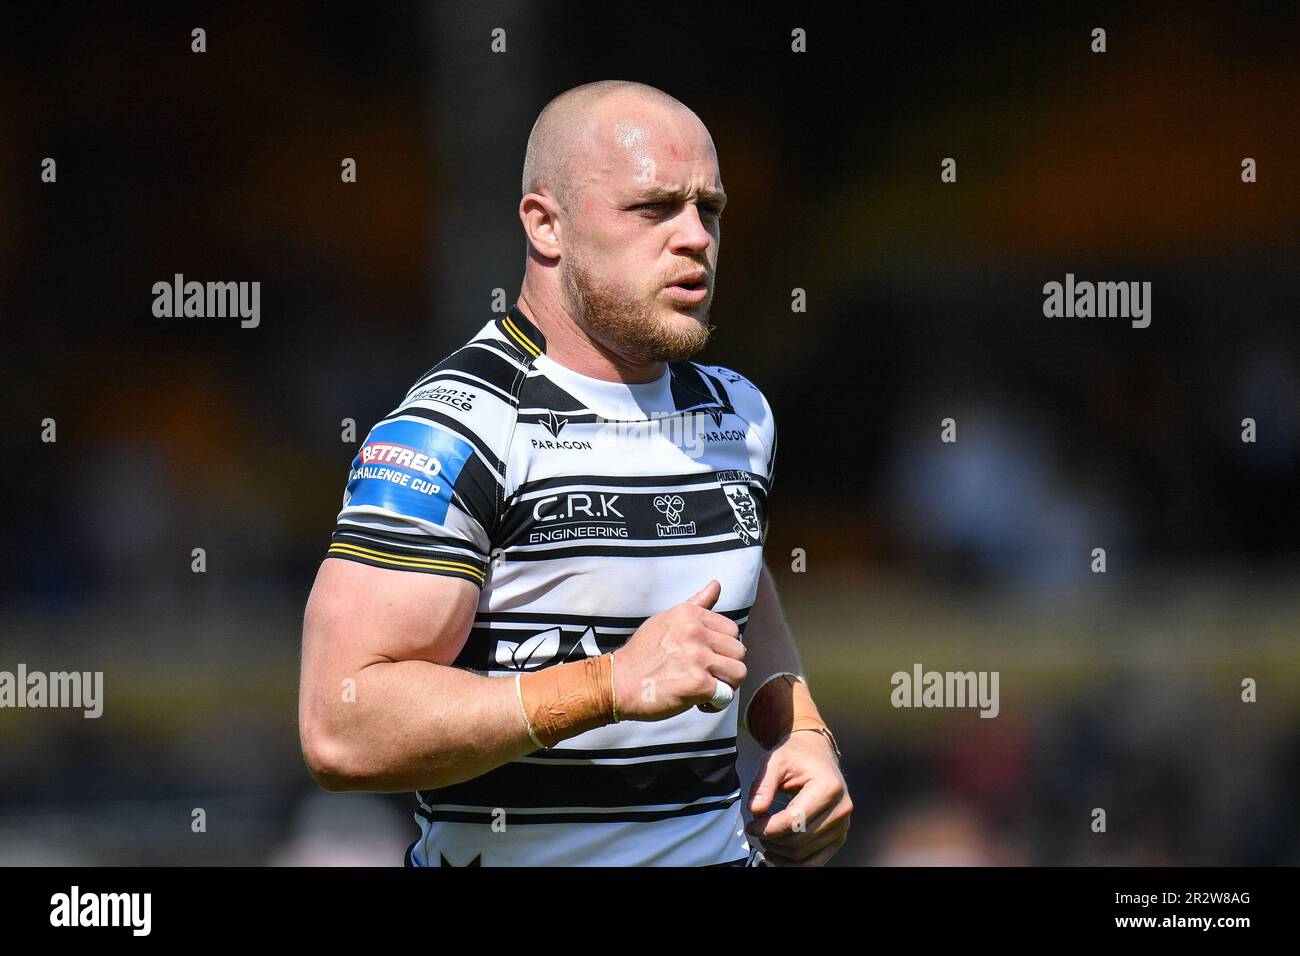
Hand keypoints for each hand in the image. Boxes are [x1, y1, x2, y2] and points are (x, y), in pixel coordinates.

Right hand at [611, 580, 745, 720]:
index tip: (705, 658)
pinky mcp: (697, 683)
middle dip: (726, 667)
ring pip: (738, 672)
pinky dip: (714, 703)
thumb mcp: (667, 620)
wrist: (618, 683)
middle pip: (739, 651)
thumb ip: (696, 604)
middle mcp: (694, 632)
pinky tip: (698, 701)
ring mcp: (696, 657)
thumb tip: (716, 585)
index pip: (732, 630)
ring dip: (725, 685)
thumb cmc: (642, 654)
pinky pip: (726, 695)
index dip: (722, 648)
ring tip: (706, 688)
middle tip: (706, 676)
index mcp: (689, 614)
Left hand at [746, 730, 852, 865]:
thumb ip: (763, 784)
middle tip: (755, 829)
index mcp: (829, 787)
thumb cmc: (795, 756)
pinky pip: (815, 862)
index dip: (768, 828)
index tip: (751, 825)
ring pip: (805, 854)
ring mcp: (843, 825)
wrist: (816, 754)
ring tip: (765, 836)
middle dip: (771, 839)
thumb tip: (755, 809)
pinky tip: (776, 852)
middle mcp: (842, 809)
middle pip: (799, 840)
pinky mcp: (839, 837)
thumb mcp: (775, 761)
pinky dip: (793, 863)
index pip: (795, 821)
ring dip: (779, 851)